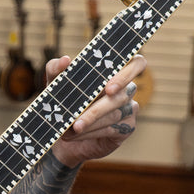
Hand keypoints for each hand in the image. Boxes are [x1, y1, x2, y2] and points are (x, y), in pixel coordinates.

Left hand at [48, 54, 146, 168]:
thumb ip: (55, 69)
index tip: (108, 88)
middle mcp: (126, 88)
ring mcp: (129, 109)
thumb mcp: (55, 85)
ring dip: (89, 121)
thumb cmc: (64, 102)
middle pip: (123, 94)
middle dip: (100, 107)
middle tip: (82, 115)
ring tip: (69, 128)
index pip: (138, 63)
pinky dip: (91, 131)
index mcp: (115, 72)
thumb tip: (65, 60)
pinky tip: (77, 134)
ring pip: (114, 114)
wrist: (64, 133)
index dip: (128, 73)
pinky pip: (112, 129)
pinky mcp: (127, 128)